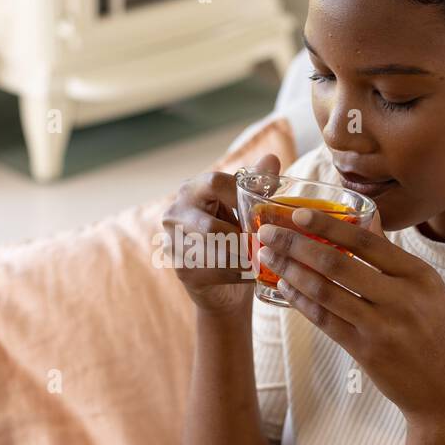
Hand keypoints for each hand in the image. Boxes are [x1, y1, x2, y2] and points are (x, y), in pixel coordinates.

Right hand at [162, 153, 279, 314]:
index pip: (214, 183)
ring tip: (259, 257)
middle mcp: (175, 213)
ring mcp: (172, 242)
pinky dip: (238, 273)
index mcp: (191, 190)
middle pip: (211, 226)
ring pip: (215, 252)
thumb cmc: (234, 236)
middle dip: (242, 238)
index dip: (241, 195)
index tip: (260, 211)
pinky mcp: (181, 269)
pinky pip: (215, 272)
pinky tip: (248, 273)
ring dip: (243, 257)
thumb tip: (271, 159)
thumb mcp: (246, 208)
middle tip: (263, 243)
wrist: (222, 285)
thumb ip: (258, 184)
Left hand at [255, 207, 444, 424]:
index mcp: (419, 275)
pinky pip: (325, 321)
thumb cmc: (439, 334)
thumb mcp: (430, 290)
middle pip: (338, 264)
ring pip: (325, 292)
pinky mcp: (366, 352)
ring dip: (291, 272)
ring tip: (268, 258)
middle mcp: (401, 298)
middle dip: (296, 245)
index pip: (366, 241)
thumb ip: (394, 258)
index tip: (298, 213)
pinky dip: (301, 302)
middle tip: (268, 233)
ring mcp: (382, 327)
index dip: (328, 225)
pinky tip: (285, 288)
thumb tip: (367, 218)